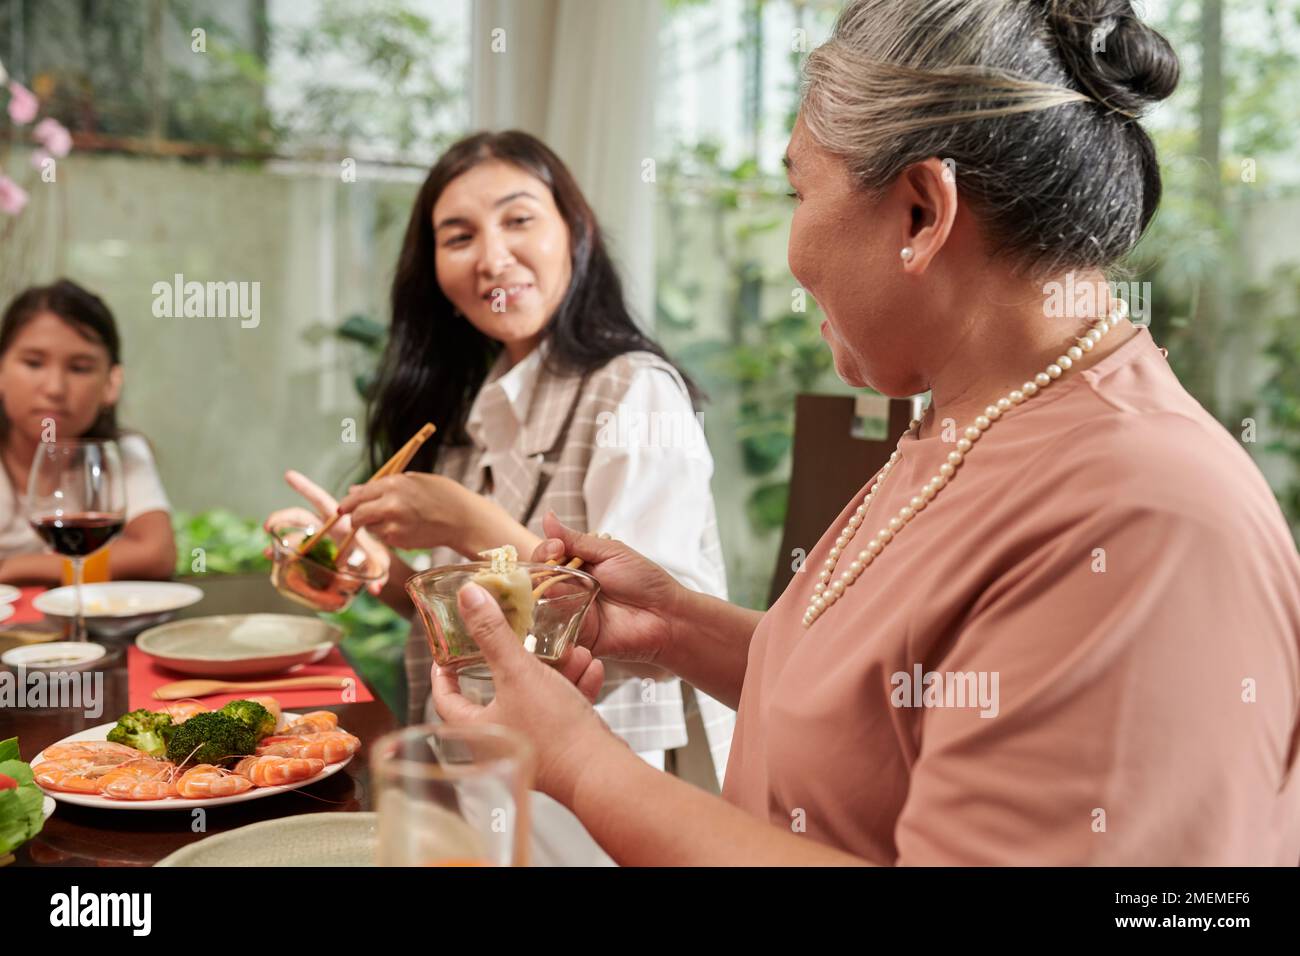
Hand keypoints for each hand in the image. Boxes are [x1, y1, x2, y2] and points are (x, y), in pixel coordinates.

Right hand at [263, 470, 389, 595]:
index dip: (306, 488)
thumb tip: (375, 591)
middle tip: (267, 525)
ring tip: (269, 552)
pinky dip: (282, 556)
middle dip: (283, 518)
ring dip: (280, 542)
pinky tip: (271, 558)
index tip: (288, 475)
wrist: (371, 569)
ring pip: (295, 536)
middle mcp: (326, 529)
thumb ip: (378, 576)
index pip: (321, 501)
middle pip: (301, 517)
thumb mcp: (378, 564)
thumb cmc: (375, 559)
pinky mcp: (311, 555)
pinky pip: (294, 552)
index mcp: (341, 522)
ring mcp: (316, 542)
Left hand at [337, 472, 479, 552]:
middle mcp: (390, 504)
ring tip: (396, 520)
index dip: (348, 503)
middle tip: (359, 520)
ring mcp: (393, 524)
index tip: (343, 508)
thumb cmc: (442, 495)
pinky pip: (385, 538)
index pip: (359, 495)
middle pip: (357, 515)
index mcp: (393, 484)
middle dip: (355, 518)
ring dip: (375, 526)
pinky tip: (407, 528)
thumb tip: (354, 490)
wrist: (463, 519)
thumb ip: (382, 486)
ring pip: (370, 529)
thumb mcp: (413, 481)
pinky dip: (389, 535)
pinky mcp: (399, 540)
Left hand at [432, 582, 622, 803]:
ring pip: (537, 697)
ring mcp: (532, 746)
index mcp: (476, 728)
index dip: (444, 672)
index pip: (445, 697)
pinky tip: (591, 669)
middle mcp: (500, 741)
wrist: (598, 771)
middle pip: (499, 690)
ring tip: (574, 651)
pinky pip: (562, 710)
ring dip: (557, 670)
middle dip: (521, 659)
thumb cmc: (553, 730)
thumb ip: (492, 633)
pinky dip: (574, 688)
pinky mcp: (561, 747)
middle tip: (525, 638)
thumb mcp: (519, 672)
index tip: (448, 652)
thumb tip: (468, 598)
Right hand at [530, 512, 686, 666]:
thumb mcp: (610, 553)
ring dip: (545, 591)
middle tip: (555, 564)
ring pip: (540, 602)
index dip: (545, 551)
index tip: (556, 547)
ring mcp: (570, 612)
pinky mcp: (574, 636)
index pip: (546, 556)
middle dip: (540, 569)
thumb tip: (547, 517)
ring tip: (558, 586)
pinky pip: (552, 629)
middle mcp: (570, 589)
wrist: (666, 615)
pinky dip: (550, 618)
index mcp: (578, 566)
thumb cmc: (645, 582)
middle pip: (537, 578)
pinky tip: (556, 609)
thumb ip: (576, 540)